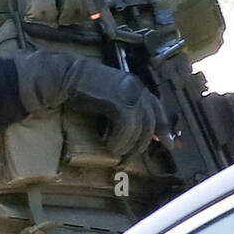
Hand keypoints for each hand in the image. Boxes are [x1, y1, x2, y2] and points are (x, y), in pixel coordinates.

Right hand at [15, 52, 163, 159]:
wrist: (65, 76)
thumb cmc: (83, 88)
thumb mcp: (109, 97)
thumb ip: (125, 107)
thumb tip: (139, 128)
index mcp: (136, 86)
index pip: (157, 108)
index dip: (164, 127)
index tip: (167, 144)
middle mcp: (136, 88)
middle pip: (150, 121)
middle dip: (143, 142)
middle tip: (130, 157)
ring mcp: (128, 93)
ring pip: (139, 127)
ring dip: (128, 145)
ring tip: (116, 153)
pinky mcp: (118, 100)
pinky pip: (126, 127)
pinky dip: (119, 140)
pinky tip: (108, 145)